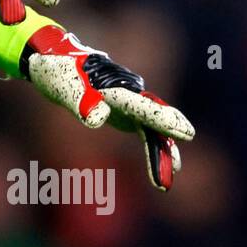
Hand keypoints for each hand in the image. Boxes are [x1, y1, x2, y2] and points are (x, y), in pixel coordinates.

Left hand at [20, 24, 194, 190]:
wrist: (59, 62)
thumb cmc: (57, 72)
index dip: (158, 116)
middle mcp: (127, 91)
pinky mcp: (129, 113)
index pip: (136, 102)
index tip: (181, 130)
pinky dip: (155, 154)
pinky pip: (147, 134)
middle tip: (188, 138)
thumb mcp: (61, 84)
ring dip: (163, 154)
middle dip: (169, 129)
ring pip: (154, 129)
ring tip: (166, 185)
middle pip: (152, 114)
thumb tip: (97, 118)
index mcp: (110, 84)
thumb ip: (78, 100)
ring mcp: (131, 102)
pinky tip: (163, 178)